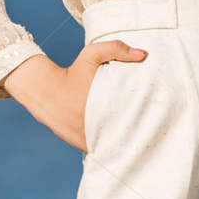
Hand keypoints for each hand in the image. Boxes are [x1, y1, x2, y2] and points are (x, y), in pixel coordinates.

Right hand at [0, 41, 147, 151]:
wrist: (45, 92)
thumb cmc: (72, 72)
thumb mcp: (91, 55)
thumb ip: (116, 49)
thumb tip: (143, 55)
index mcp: (101, 102)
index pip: (132, 114)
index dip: (144, 115)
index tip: (154, 112)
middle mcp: (95, 124)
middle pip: (127, 132)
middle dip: (138, 129)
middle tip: (152, 125)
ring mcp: (89, 137)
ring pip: (116, 144)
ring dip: (126, 140)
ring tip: (141, 136)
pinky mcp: (83, 145)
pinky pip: (104, 149)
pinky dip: (112, 147)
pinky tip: (122, 142)